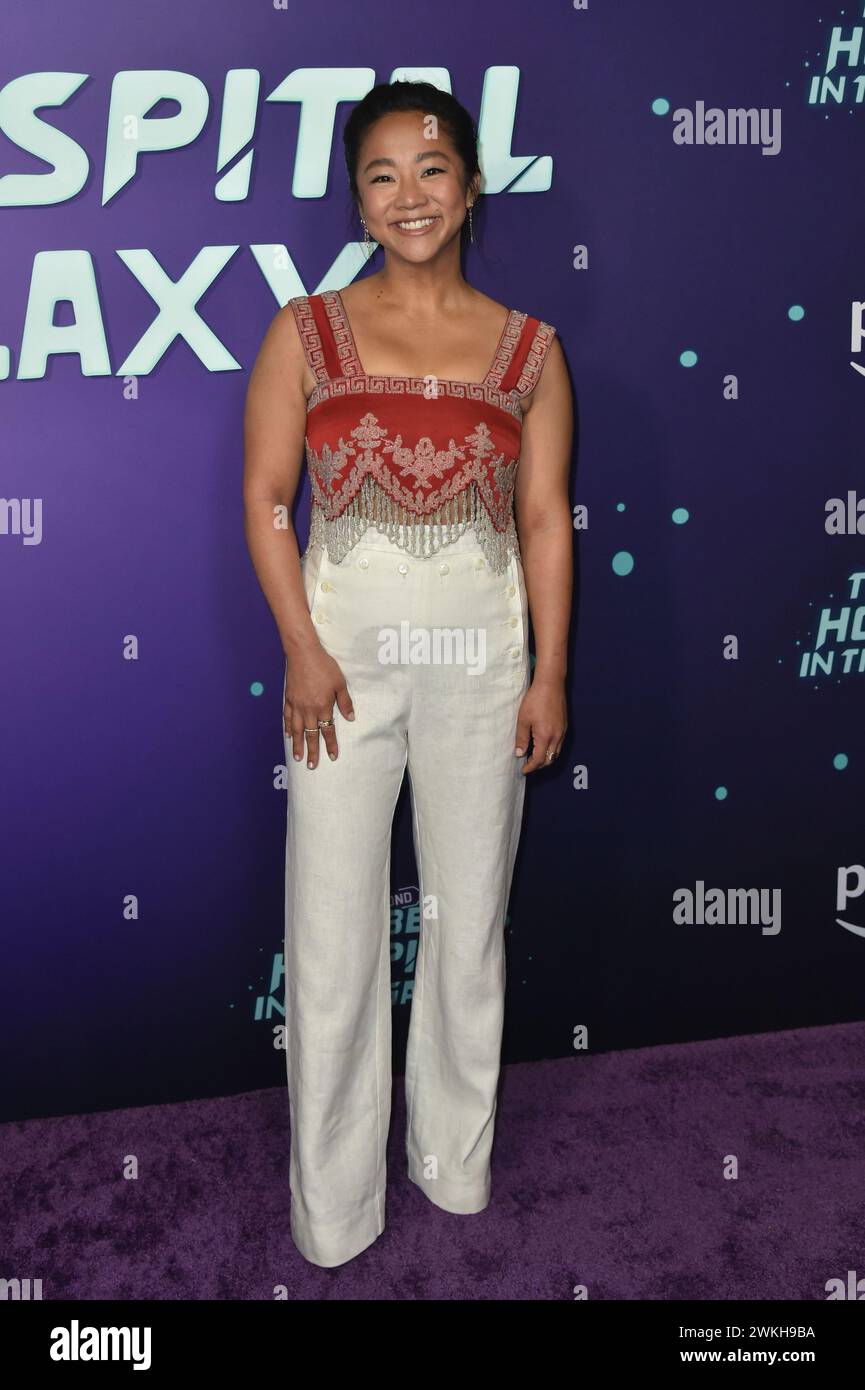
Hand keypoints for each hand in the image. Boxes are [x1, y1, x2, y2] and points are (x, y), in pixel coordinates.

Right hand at [284, 646, 354, 767]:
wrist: (303, 653)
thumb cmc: (324, 666)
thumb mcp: (340, 683)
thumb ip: (345, 702)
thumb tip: (351, 718)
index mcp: (323, 706)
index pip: (328, 730)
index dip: (331, 744)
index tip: (333, 756)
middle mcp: (308, 709)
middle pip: (311, 735)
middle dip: (312, 751)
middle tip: (312, 766)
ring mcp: (297, 705)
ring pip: (297, 730)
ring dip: (298, 745)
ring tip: (298, 758)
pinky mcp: (289, 698)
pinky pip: (288, 717)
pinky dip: (288, 728)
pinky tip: (289, 736)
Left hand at [514, 675, 566, 774]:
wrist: (551, 684)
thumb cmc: (535, 700)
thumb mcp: (523, 720)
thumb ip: (521, 738)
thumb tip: (519, 754)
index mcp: (545, 736)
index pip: (539, 760)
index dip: (531, 767)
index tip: (523, 770)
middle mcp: (557, 736)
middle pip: (550, 759)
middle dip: (539, 765)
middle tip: (528, 765)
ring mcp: (562, 731)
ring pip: (556, 752)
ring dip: (546, 758)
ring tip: (534, 757)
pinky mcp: (564, 726)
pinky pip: (559, 744)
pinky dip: (551, 750)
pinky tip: (542, 745)